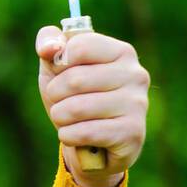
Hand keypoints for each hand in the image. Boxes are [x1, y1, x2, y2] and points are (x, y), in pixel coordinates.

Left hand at [35, 25, 148, 186]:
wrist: (91, 144)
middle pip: (74, 79)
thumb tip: (49, 48)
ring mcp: (138, 104)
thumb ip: (48, 41)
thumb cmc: (72, 96)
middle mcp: (136, 74)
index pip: (79, 47)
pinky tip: (75, 135)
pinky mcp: (133, 132)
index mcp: (121, 52)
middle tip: (61, 102)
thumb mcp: (55, 65)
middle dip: (55, 94)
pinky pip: (84, 132)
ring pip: (76, 108)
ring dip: (60, 116)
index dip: (58, 63)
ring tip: (68, 119)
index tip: (61, 73)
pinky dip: (68, 135)